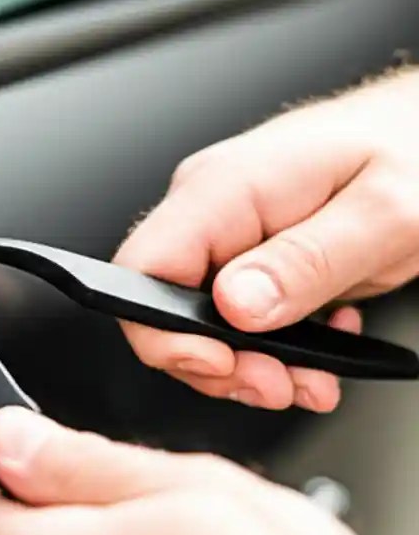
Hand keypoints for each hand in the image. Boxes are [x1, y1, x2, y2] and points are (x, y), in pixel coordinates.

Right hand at [114, 67, 418, 410]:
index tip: (224, 362)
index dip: (163, 329)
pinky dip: (273, 351)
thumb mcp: (385, 213)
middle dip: (220, 364)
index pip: (143, 267)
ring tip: (312, 378)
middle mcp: (212, 208)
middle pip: (165, 307)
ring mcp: (228, 232)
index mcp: (225, 187)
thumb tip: (233, 306)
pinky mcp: (250, 255)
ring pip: (200, 323)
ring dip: (253, 367)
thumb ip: (307, 261)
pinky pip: (234, 317)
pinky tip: (320, 346)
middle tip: (284, 385)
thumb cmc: (417, 149)